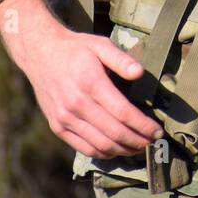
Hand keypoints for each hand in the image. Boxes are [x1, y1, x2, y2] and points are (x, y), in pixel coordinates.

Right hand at [0, 0, 163, 159]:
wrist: (39, 53)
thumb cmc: (75, 48)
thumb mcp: (100, 44)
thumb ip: (121, 59)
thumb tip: (140, 74)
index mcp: (90, 83)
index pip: (123, 113)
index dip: (144, 126)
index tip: (158, 131)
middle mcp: (76, 104)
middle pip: (114, 133)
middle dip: (138, 141)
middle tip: (153, 142)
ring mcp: (65, 118)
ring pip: (100, 145)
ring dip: (123, 150)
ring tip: (139, 147)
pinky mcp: (57, 126)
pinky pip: (84, 148)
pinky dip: (104, 153)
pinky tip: (117, 149)